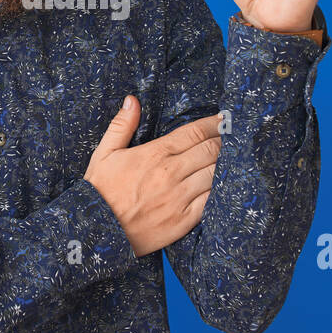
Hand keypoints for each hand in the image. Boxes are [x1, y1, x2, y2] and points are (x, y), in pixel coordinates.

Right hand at [83, 95, 219, 256]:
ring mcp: (180, 197)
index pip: (194, 132)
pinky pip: (212, 200)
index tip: (222, 120)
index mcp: (154, 154)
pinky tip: (226, 183)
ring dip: (227, 164)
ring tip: (234, 158)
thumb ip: (121, 125)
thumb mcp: (104, 154)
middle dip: (225, 141)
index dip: (213, 124)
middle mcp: (171, 173)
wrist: (97, 231)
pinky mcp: (184, 219)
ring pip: (215, 173)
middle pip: (210, 150)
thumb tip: (132, 101)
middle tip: (232, 137)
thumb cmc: (100, 192)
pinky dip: (222, 189)